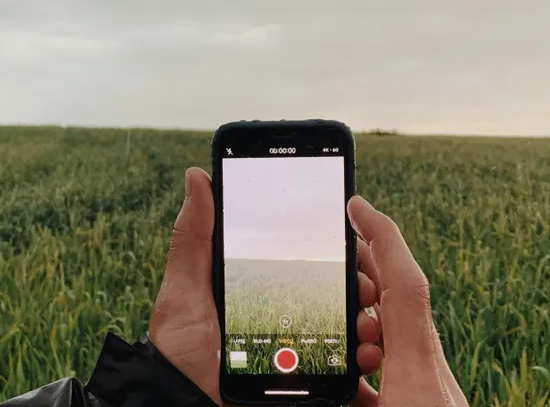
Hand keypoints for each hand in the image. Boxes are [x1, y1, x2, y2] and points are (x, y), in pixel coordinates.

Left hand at [148, 167, 382, 404]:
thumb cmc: (181, 353)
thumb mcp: (185, 290)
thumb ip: (194, 236)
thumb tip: (196, 175)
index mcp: (264, 286)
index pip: (307, 257)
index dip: (335, 246)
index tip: (351, 235)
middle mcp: (288, 312)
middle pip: (336, 286)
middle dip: (359, 277)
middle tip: (364, 280)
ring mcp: (301, 345)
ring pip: (350, 321)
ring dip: (368, 313)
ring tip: (367, 313)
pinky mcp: (311, 375)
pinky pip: (346, 362)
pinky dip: (364, 352)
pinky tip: (365, 348)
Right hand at [347, 196, 469, 406]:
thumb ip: (342, 391)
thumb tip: (298, 392)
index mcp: (417, 368)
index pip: (404, 284)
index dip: (381, 235)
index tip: (357, 205)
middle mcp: (425, 370)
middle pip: (397, 297)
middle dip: (364, 274)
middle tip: (335, 271)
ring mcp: (426, 385)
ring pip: (397, 329)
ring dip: (364, 316)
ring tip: (344, 324)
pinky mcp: (420, 401)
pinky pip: (394, 363)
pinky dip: (367, 354)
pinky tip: (353, 364)